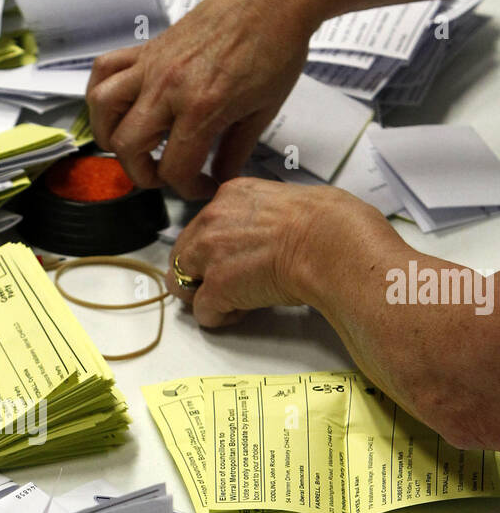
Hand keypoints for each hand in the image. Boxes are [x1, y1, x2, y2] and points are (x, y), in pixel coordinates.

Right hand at [86, 0, 320, 196]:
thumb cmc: (277, 46)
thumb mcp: (264, 110)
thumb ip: (236, 150)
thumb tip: (221, 176)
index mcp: (201, 108)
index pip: (175, 169)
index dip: (189, 189)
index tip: (202, 186)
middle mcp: (168, 87)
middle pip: (127, 147)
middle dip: (144, 173)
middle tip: (166, 173)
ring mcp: (153, 65)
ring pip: (103, 109)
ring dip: (110, 135)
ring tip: (132, 143)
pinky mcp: (148, 48)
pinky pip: (105, 69)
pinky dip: (101, 90)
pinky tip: (118, 105)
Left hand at [164, 179, 396, 327]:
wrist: (332, 241)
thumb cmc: (329, 223)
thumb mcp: (287, 200)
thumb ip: (264, 215)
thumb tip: (271, 231)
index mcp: (232, 195)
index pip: (204, 224)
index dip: (214, 247)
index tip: (231, 258)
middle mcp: (213, 220)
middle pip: (183, 253)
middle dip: (199, 272)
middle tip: (225, 284)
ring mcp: (211, 254)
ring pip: (181, 282)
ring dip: (202, 295)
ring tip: (232, 300)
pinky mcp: (217, 287)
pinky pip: (202, 311)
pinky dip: (218, 317)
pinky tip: (241, 313)